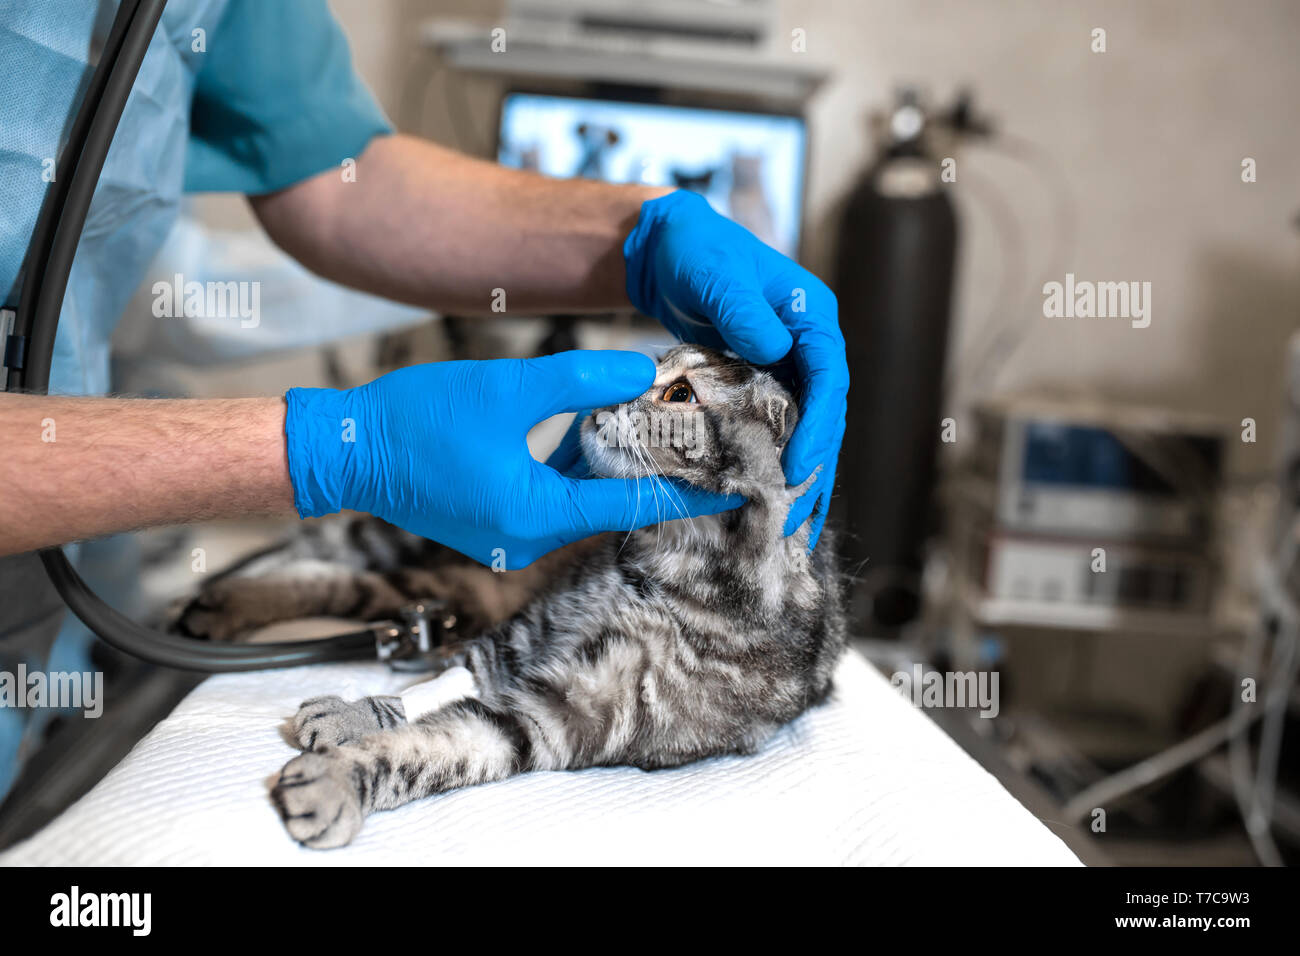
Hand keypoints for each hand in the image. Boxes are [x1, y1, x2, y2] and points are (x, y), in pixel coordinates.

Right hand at [283, 351, 742, 568]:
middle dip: (662, 476)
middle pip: (616, 507)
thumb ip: (579, 380)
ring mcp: (512, 532)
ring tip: (669, 434)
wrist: (344, 449)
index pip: (635, 506)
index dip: (691, 492)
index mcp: (537, 515)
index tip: (740, 485)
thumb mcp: (507, 390)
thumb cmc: (415, 421)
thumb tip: (641, 371)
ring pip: (587, 500)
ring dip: (620, 469)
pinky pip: (558, 496)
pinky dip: (583, 469)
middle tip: (712, 446)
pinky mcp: (498, 519)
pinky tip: (604, 434)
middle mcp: (530, 537)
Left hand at [623, 190, 847, 548]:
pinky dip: (773, 467)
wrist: (667, 250)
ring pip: (804, 432)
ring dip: (798, 481)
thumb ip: (741, 309)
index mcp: (812, 318)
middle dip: (812, 470)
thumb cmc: (695, 252)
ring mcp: (788, 368)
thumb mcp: (716, 274)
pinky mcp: (762, 386)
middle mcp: (808, 347)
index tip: (799, 467)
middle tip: (792, 519)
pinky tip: (768, 505)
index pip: (830, 378)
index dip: (819, 426)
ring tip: (787, 529)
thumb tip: (774, 349)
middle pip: (825, 416)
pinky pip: (775, 432)